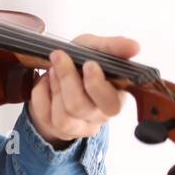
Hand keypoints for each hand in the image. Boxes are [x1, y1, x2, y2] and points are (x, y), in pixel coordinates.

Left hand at [27, 34, 140, 149]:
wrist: (58, 73)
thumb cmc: (82, 63)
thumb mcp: (95, 49)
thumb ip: (113, 47)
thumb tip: (134, 46)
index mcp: (115, 98)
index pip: (111, 103)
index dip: (97, 86)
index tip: (88, 63)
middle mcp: (98, 116)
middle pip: (80, 107)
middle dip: (67, 79)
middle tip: (58, 56)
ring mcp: (76, 126)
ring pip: (62, 116)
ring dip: (54, 86)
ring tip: (52, 68)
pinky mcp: (55, 128)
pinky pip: (43, 114)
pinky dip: (40, 94)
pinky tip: (45, 82)